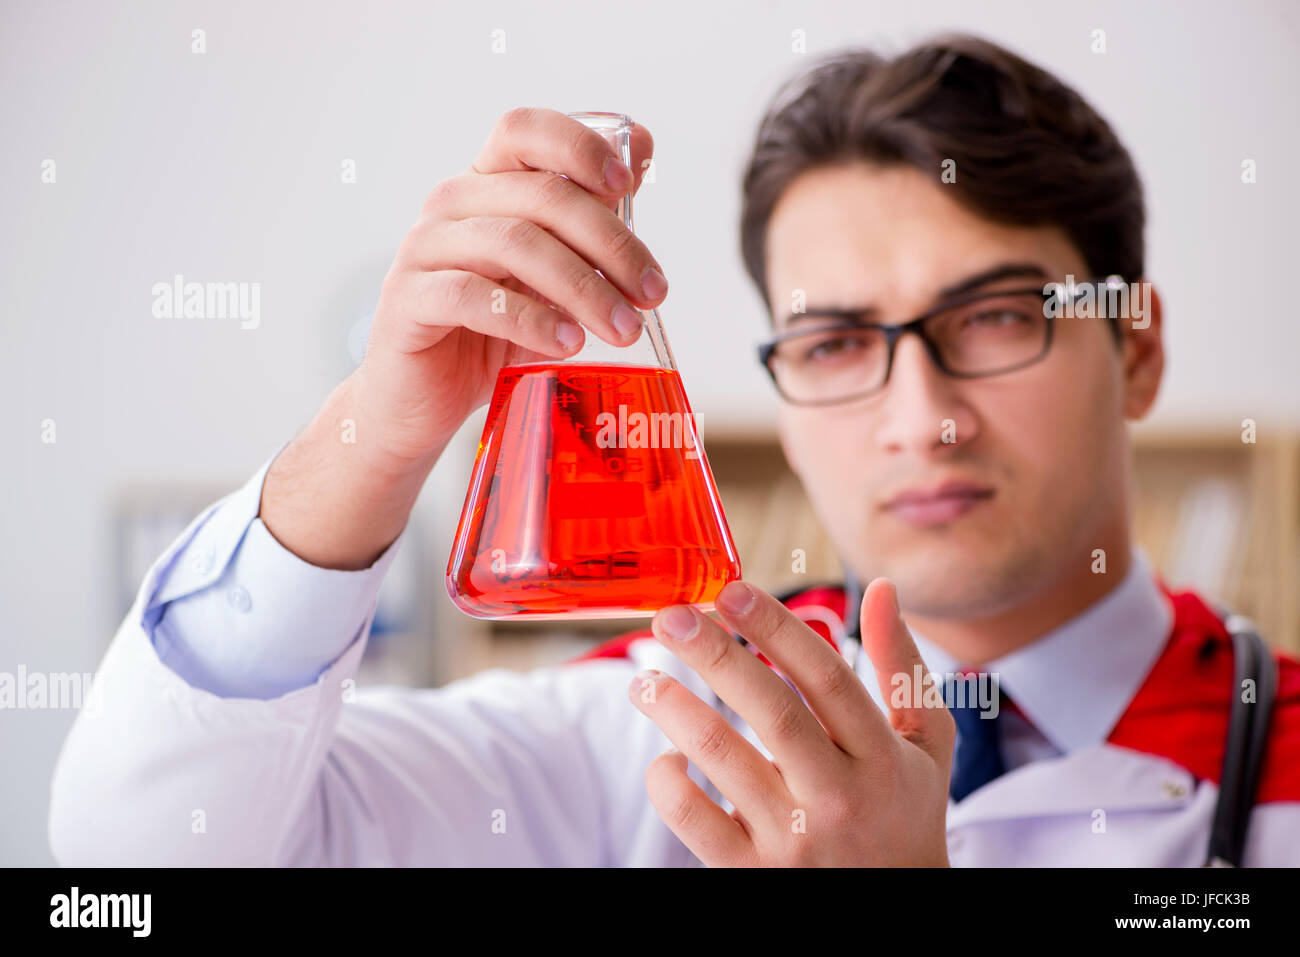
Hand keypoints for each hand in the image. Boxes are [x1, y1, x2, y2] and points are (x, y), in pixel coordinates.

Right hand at [358, 106, 664, 471]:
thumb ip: (587, 219)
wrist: (423, 398)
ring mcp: (424, 248)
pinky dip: (532, 319)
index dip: (579, 146)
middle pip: (540, 195)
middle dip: (611, 244)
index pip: (525, 131)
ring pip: (514, 244)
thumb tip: (640, 149)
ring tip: (623, 328)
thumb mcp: (549, 275)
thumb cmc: (491, 331)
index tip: (628, 185)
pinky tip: (568, 343)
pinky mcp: (408, 300)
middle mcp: (451, 203)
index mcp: (485, 185)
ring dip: (583, 287)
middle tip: (653, 293)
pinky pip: (474, 297)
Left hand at [628, 578, 953, 866]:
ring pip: (721, 757)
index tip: (732, 589)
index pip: (826, 676)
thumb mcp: (925, 746)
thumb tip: (880, 587)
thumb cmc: (904, 814)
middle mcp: (839, 796)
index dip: (776, 627)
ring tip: (644, 680)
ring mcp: (793, 840)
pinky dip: (667, 780)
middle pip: (771, 709)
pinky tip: (666, 756)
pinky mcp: (750, 874)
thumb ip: (902, 668)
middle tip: (671, 616)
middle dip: (715, 654)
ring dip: (674, 707)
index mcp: (881, 756)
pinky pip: (693, 819)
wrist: (894, 916)